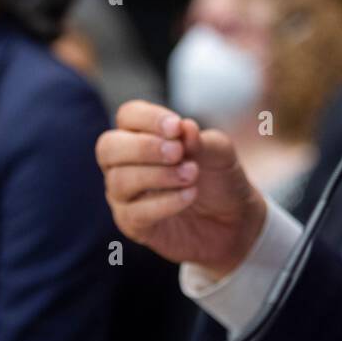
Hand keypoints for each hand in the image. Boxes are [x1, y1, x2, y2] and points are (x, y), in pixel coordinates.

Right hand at [96, 100, 266, 276]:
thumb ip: (201, 140)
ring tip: (192, 174)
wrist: (232, 220)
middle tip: (177, 152)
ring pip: (120, 180)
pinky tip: (190, 195)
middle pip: (109, 147)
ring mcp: (124, 195)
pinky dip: (165, 202)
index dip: (148, 118)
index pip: (128, 116)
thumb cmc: (218, 178)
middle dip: (143, 147)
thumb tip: (184, 127)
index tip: (176, 127)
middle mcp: (124, 162)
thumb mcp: (219, 153)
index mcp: (141, 134)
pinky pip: (135, 213)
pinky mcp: (132, 224)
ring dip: (159, 175)